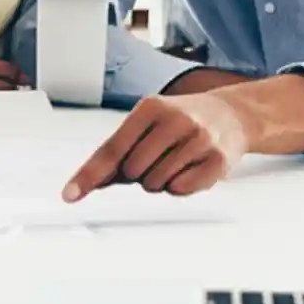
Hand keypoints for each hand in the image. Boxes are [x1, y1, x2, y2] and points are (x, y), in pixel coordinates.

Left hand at [62, 93, 251, 201]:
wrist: (233, 114)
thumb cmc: (181, 121)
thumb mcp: (149, 124)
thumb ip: (118, 152)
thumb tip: (86, 182)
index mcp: (151, 107)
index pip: (112, 148)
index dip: (89, 174)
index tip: (69, 195)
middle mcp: (175, 119)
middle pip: (133, 171)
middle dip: (139, 174)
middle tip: (158, 157)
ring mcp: (198, 139)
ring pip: (157, 184)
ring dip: (161, 181)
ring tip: (177, 160)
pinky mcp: (218, 160)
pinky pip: (182, 190)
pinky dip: (181, 187)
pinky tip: (192, 168)